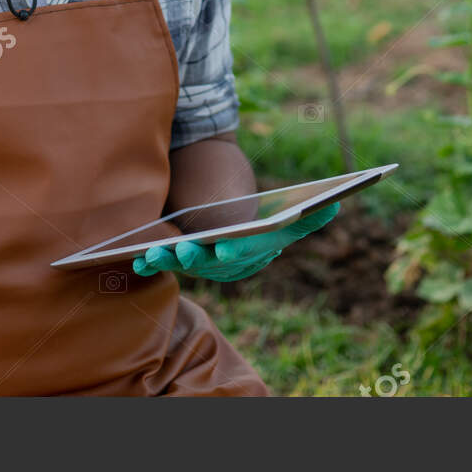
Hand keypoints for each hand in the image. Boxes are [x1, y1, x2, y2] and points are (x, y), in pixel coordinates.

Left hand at [132, 202, 339, 282]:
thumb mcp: (285, 217)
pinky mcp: (178, 259)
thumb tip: (335, 205)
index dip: (235, 252)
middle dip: (197, 258)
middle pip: (211, 264)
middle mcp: (227, 266)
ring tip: (153, 252)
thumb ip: (307, 217)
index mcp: (254, 255)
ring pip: (184, 265)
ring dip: (168, 261)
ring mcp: (201, 265)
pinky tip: (136, 257)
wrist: (235, 222)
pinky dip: (150, 262)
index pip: (246, 255)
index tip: (225, 247)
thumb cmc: (261, 220)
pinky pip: (163, 263)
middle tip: (185, 248)